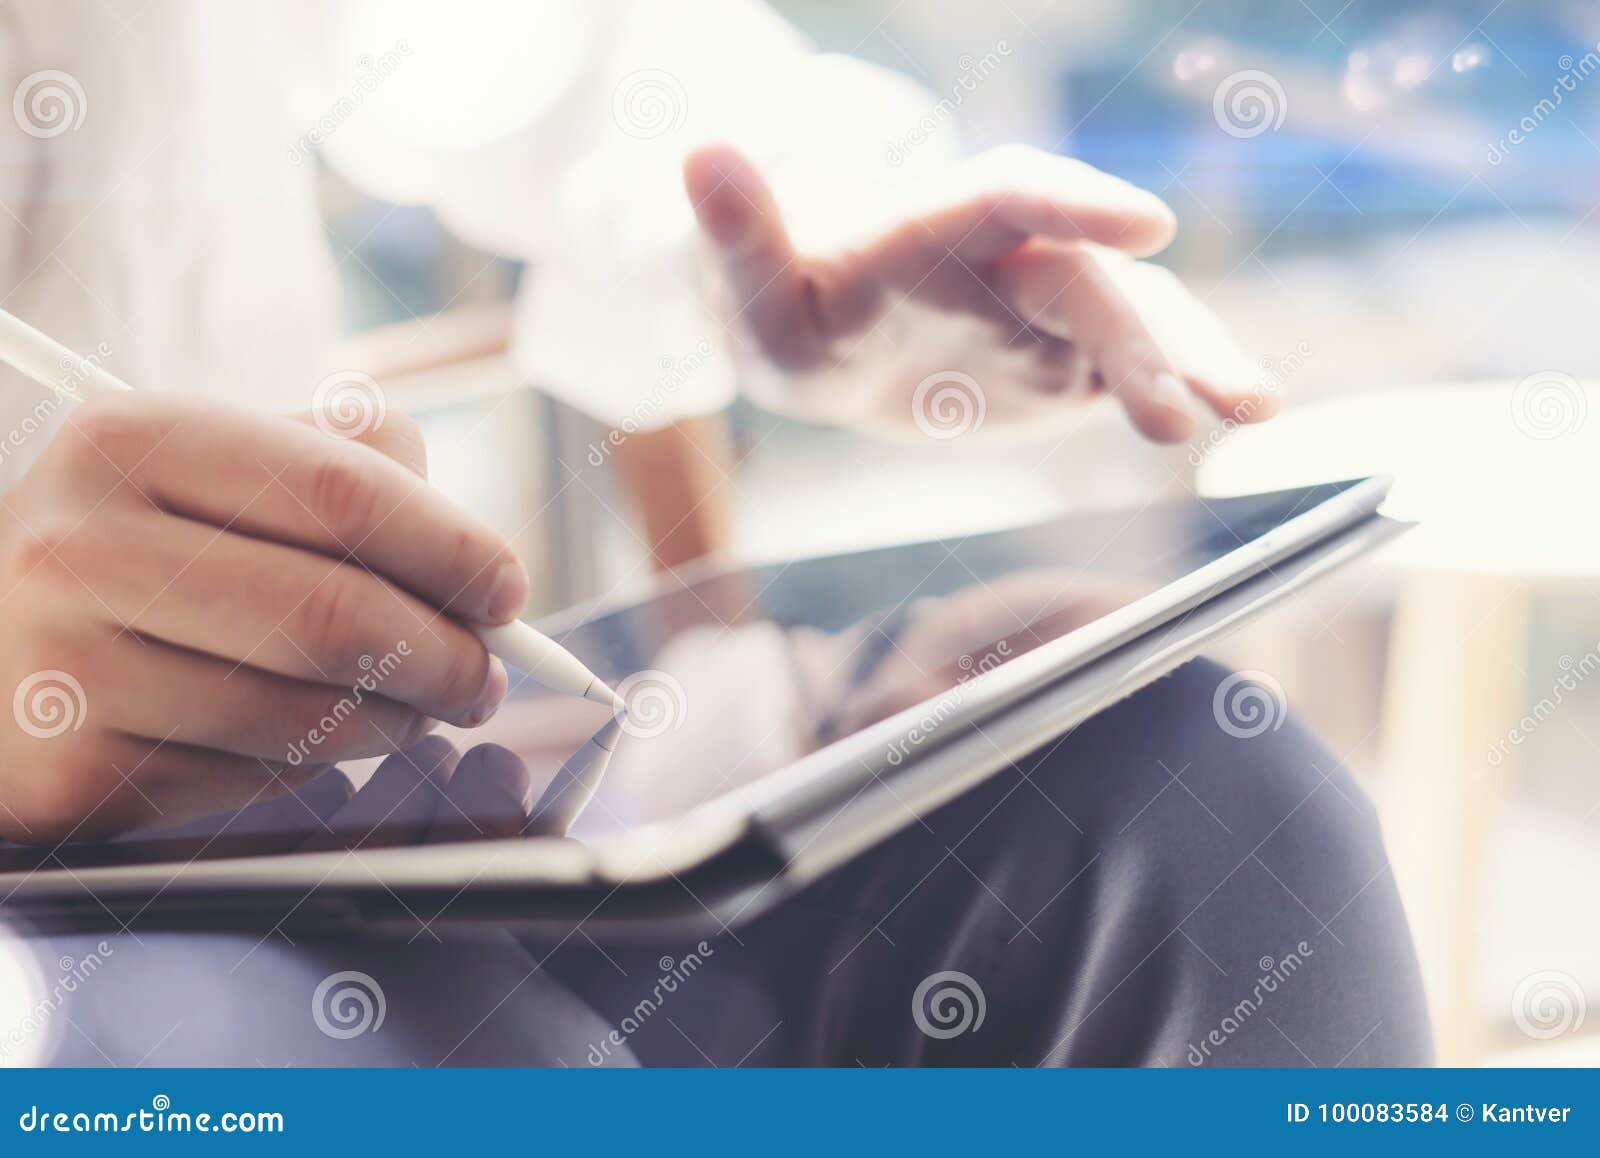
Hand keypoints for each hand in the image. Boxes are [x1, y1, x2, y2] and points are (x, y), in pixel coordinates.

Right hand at [0, 393, 525, 841]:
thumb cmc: (127, 546)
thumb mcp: (206, 464)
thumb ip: (342, 466)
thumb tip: (475, 555)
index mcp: (131, 442)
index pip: (343, 492)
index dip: (452, 548)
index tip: (508, 588)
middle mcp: (82, 550)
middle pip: (336, 615)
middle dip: (448, 656)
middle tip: (486, 674)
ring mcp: (67, 670)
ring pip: (306, 716)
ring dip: (397, 723)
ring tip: (421, 707)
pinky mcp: (74, 776)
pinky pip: (253, 779)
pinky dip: (315, 765)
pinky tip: (317, 736)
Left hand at [684, 143, 1271, 442]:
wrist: (832, 348)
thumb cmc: (790, 311)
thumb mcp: (752, 290)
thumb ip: (740, 232)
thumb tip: (698, 151)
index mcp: (937, 226)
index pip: (1010, 198)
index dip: (1075, 202)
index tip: (1143, 222)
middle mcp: (1009, 258)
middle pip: (1088, 280)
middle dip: (1143, 339)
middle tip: (1184, 408)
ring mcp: (1046, 312)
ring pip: (1134, 323)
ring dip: (1193, 362)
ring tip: (1249, 411)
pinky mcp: (1068, 362)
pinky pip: (1136, 368)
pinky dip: (1186, 386)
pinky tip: (1232, 416)